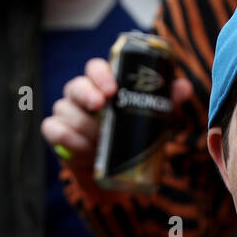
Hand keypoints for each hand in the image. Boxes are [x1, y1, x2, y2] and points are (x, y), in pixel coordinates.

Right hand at [41, 56, 192, 172]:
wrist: (116, 168)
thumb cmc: (133, 133)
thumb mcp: (153, 118)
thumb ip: (166, 101)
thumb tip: (183, 87)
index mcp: (102, 85)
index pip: (95, 69)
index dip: (100, 75)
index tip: (113, 88)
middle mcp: (81, 94)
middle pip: (76, 85)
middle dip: (87, 94)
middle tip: (101, 106)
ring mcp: (67, 113)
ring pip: (66, 110)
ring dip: (83, 124)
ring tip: (100, 140)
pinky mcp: (57, 133)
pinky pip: (53, 129)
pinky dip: (66, 137)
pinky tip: (81, 147)